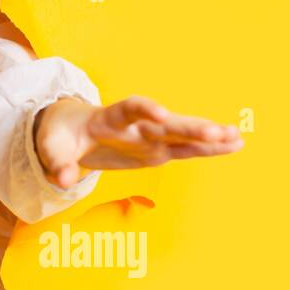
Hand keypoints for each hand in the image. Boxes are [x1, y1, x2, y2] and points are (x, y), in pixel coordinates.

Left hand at [33, 94, 243, 188]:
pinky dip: (208, 148)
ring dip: (208, 136)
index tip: (160, 112)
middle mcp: (135, 124)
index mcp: (108, 117)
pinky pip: (185, 148)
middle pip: (167, 122)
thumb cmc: (59, 136)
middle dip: (191, 126)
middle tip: (219, 132)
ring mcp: (149, 136)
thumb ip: (57, 164)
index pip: (130, 108)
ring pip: (182, 134)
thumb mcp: (51, 148)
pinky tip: (235, 143)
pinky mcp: (156, 149)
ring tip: (238, 137)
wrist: (68, 128)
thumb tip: (63, 181)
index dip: (145, 108)